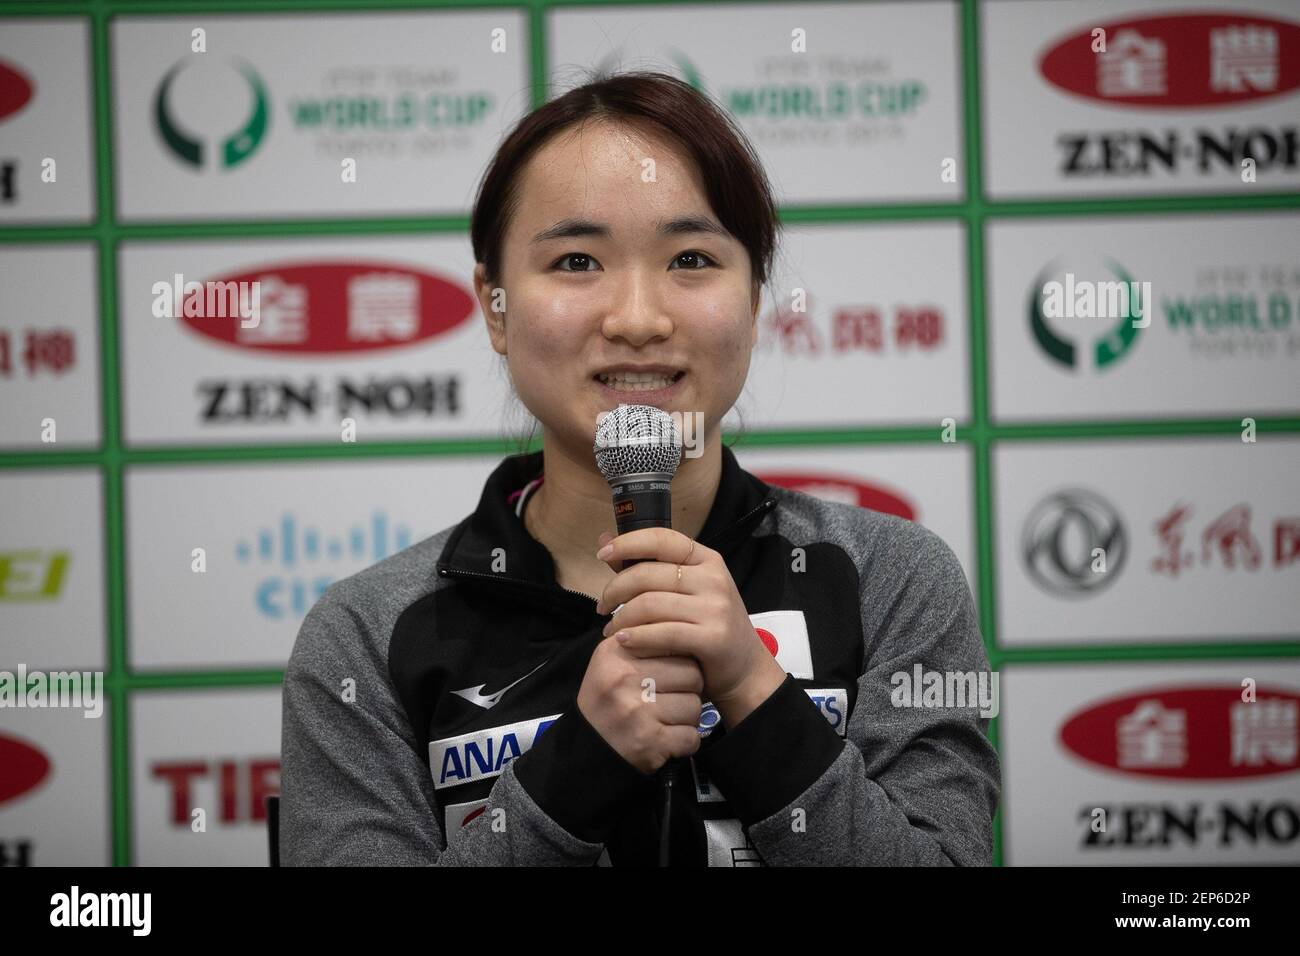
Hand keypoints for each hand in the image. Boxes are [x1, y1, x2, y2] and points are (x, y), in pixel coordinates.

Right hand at [575, 636, 703, 775]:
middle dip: (688, 689)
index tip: (671, 672)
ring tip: (667, 719)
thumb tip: (681, 624)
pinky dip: (685, 742)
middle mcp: (623, 679)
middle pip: (691, 674)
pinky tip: (668, 740)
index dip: (680, 660)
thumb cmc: (606, 701)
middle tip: (671, 699)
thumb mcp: (611, 661)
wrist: (585, 749)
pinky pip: (691, 736)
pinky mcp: (649, 742)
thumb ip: (642, 640)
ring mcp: (636, 712)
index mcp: (615, 653)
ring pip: (694, 706)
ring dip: (687, 717)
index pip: (674, 643)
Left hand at [593, 528, 786, 727]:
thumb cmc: (708, 627)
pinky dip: (636, 637)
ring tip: (612, 630)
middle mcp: (713, 578)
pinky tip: (624, 642)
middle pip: (647, 574)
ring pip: (650, 604)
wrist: (745, 670)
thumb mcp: (684, 592)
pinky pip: (662, 632)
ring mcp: (715, 607)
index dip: (628, 543)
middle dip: (615, 590)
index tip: (603, 554)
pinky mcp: (713, 637)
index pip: (661, 539)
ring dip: (621, 618)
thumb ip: (645, 568)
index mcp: (706, 560)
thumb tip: (603, 540)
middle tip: (602, 607)